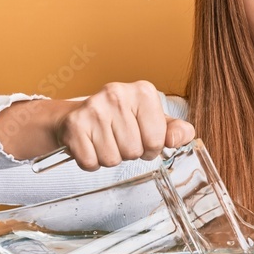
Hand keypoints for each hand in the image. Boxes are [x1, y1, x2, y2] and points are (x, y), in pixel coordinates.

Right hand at [55, 81, 193, 169]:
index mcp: (143, 91)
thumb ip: (176, 130)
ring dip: (110, 157)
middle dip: (129, 153)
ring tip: (105, 141)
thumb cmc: (121, 120)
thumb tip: (178, 138)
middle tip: (119, 139)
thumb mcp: (154, 121)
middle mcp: (117, 94)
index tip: (142, 138)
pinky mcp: (74, 125)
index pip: (157, 140)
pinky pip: (91, 162)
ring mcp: (94, 108)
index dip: (151, 148)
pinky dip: (91, 161)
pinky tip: (90, 145)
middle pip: (134, 151)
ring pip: (112, 159)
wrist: (77, 117)